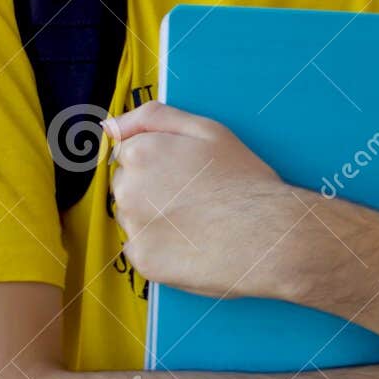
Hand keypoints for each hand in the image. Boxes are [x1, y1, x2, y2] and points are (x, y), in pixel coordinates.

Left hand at [102, 100, 304, 298]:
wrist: (268, 236)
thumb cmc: (242, 180)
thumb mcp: (206, 129)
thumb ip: (152, 117)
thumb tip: (109, 126)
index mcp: (140, 153)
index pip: (127, 154)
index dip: (158, 161)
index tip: (185, 173)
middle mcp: (127, 189)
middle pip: (125, 186)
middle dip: (150, 189)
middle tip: (193, 197)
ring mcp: (133, 228)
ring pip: (131, 218)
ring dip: (152, 218)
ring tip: (194, 221)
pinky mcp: (142, 261)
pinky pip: (140, 249)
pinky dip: (159, 247)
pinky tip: (189, 243)